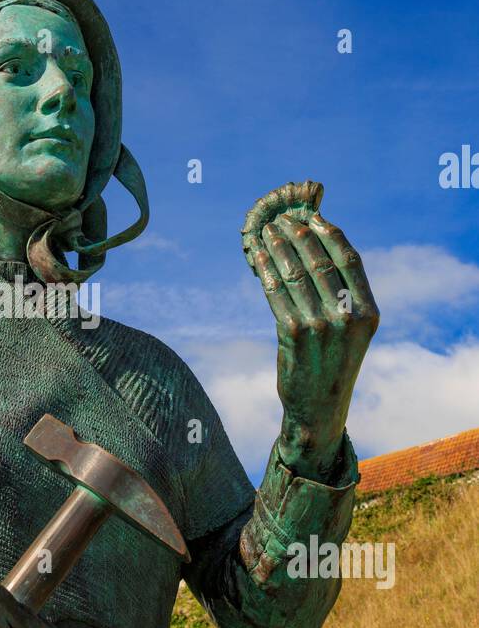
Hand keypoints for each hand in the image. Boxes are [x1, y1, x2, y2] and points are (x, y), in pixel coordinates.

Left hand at [246, 209, 379, 480]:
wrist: (319, 410)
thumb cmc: (333, 364)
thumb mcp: (351, 331)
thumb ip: (343, 295)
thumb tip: (316, 248)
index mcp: (369, 312)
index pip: (349, 259)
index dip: (328, 233)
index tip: (311, 217)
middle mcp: (348, 316)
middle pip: (319, 261)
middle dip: (298, 235)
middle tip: (281, 219)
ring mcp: (321, 325)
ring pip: (295, 273)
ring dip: (278, 247)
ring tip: (266, 232)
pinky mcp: (294, 334)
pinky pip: (276, 292)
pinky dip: (266, 270)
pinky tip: (259, 257)